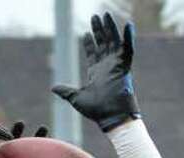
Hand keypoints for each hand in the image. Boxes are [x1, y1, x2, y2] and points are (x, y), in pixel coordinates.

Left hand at [51, 13, 139, 131]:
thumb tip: (53, 88)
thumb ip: (66, 91)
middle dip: (99, 29)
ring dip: (110, 28)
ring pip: (114, 42)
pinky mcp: (124, 67)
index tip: (86, 31)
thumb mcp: (76, 98)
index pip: (92, 52)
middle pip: (103, 43)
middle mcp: (107, 66)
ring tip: (105, 14)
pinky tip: (128, 25)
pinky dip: (129, 37)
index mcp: (96, 72)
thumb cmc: (96, 110)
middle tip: (95, 16)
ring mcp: (116, 65)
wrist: (110, 117)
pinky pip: (128, 49)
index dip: (90, 41)